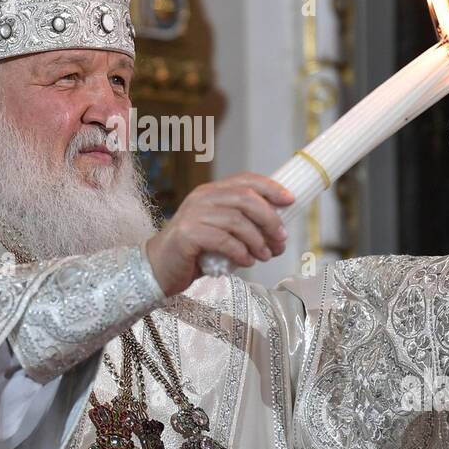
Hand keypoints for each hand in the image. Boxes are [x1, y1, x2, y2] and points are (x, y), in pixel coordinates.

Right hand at [145, 173, 293, 296]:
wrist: (158, 268)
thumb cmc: (193, 253)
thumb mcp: (220, 232)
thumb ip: (242, 225)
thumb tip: (277, 231)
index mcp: (211, 192)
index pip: (246, 180)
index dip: (271, 188)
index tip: (290, 201)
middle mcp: (202, 198)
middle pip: (246, 198)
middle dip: (269, 219)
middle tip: (280, 238)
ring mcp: (193, 215)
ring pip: (237, 220)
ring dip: (258, 240)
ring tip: (266, 255)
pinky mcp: (188, 234)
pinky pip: (223, 240)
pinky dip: (241, 252)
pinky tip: (247, 262)